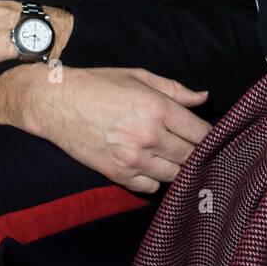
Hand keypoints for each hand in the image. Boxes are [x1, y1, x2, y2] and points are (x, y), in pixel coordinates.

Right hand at [18, 65, 210, 193]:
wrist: (56, 104)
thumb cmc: (98, 85)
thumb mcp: (138, 77)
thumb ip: (175, 90)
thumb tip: (203, 98)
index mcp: (157, 108)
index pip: (201, 132)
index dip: (210, 136)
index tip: (209, 136)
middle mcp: (149, 136)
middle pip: (191, 156)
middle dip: (197, 153)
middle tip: (194, 149)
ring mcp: (133, 158)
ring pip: (175, 175)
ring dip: (179, 169)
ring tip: (174, 159)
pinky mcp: (118, 173)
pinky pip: (150, 188)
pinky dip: (155, 180)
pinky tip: (151, 167)